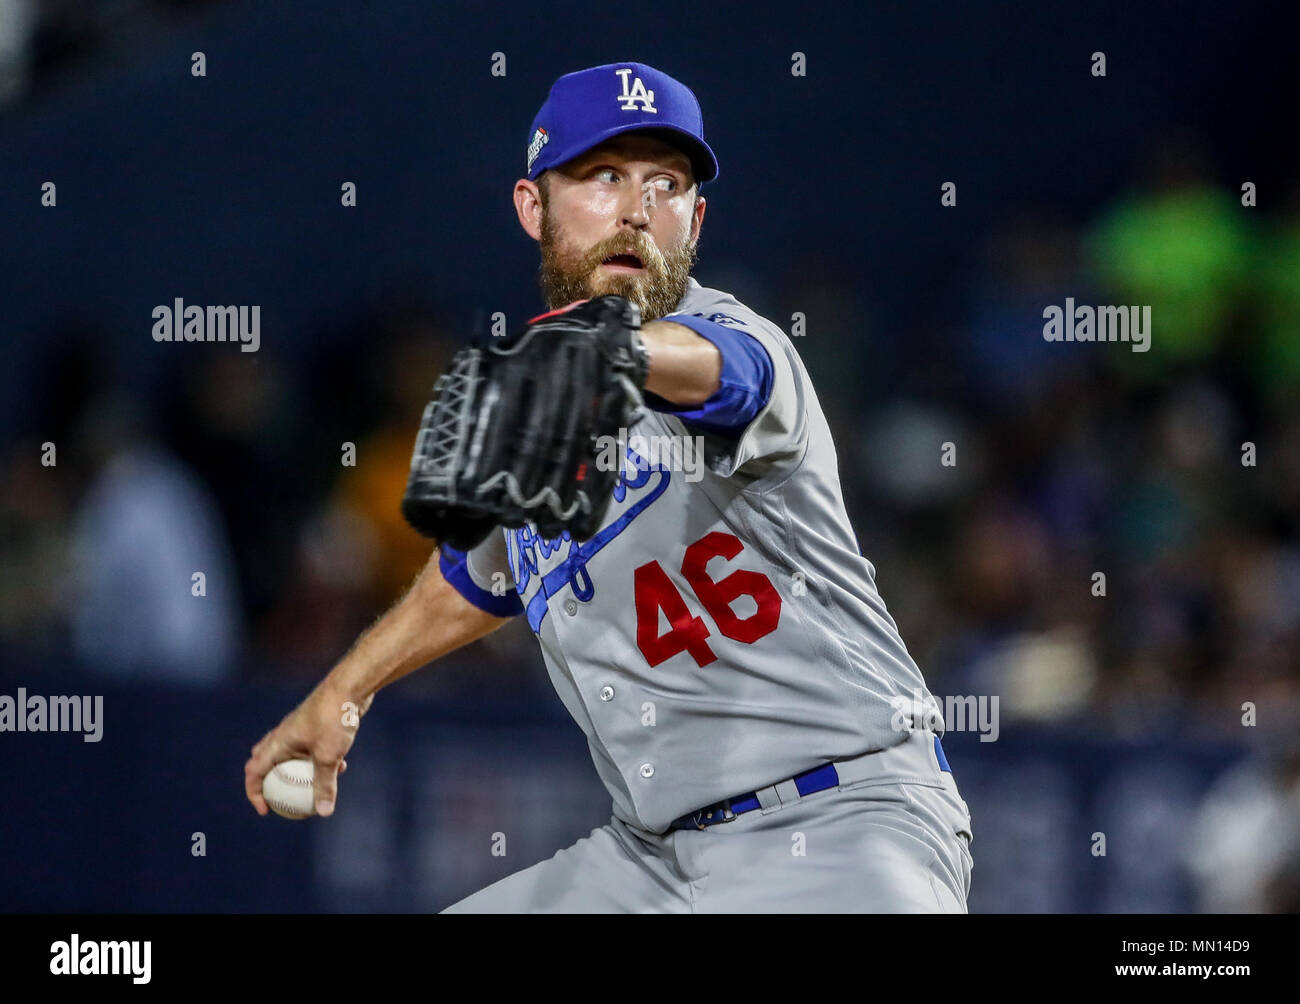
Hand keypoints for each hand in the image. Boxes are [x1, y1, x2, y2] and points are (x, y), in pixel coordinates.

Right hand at [244, 687, 373, 817]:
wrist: (350, 687)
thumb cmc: (333, 718)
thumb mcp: (329, 756)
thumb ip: (324, 784)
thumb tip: (323, 812)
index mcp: (278, 741)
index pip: (253, 770)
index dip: (253, 793)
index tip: (265, 810)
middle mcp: (284, 734)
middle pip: (267, 761)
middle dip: (272, 781)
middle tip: (283, 798)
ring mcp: (300, 729)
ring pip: (294, 757)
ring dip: (302, 773)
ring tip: (318, 787)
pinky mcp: (317, 725)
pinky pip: (312, 749)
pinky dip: (321, 760)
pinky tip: (342, 766)